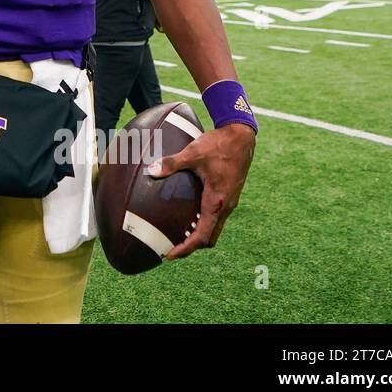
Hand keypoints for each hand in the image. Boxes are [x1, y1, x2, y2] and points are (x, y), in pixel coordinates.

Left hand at [147, 122, 254, 259]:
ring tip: (178, 234)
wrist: (241, 137)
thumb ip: (171, 163)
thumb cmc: (218, 145)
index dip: (186, 248)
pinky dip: (203, 222)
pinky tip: (189, 214)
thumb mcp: (192, 154)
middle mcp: (225, 206)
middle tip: (171, 248)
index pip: (202, 236)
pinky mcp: (229, 195)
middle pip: (209, 237)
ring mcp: (229, 202)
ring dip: (199, 235)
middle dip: (191, 246)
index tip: (170, 254)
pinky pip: (216, 217)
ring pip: (214, 228)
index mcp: (216, 202)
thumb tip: (150, 170)